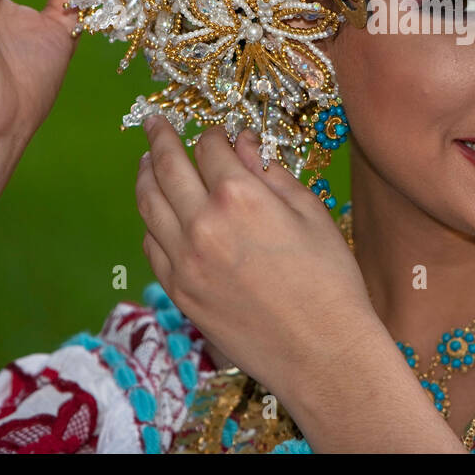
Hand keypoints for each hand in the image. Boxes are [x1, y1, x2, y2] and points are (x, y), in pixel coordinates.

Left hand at [135, 117, 378, 404]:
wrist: (322, 352)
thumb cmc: (329, 280)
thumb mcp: (310, 213)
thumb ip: (271, 173)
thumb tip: (244, 146)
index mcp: (239, 195)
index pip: (209, 146)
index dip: (214, 134)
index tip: (219, 134)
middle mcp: (202, 223)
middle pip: (166, 166)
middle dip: (159, 138)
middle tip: (154, 122)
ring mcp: (184, 260)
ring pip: (148, 205)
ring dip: (144, 176)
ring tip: (145, 163)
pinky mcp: (179, 292)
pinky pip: (151, 246)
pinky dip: (151, 222)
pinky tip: (158, 215)